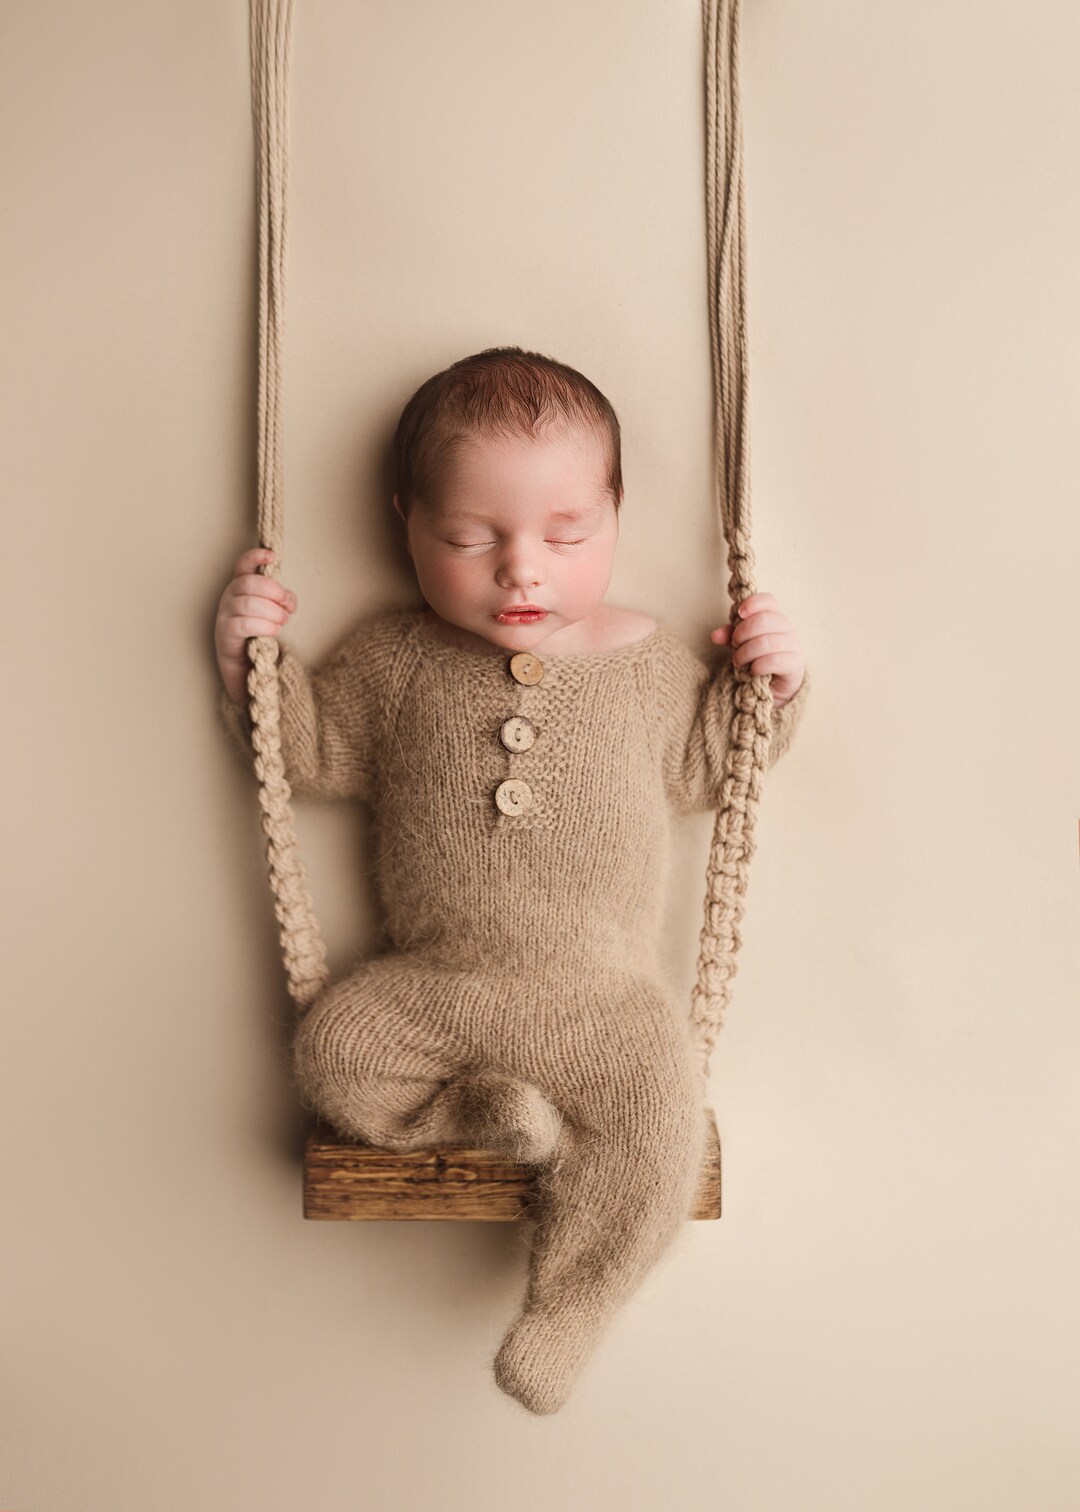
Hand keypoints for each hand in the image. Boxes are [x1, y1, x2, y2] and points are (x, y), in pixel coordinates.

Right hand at [214, 548, 297, 704]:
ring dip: (272, 612)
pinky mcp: (225, 632)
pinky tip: (275, 631)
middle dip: (274, 592)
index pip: (243, 564)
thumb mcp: (274, 610)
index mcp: (242, 584)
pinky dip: (264, 626)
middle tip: (287, 606)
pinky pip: (245, 624)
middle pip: (250, 583)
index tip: (272, 556)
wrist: (245, 660)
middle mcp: (230, 595)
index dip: (256, 557)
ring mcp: (225, 613)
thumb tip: (289, 601)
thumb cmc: (260, 629)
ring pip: (248, 604)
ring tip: (283, 621)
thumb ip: (284, 600)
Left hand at [710, 591, 804, 707]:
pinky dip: (759, 666)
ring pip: (768, 642)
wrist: (774, 685)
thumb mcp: (741, 643)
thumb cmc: (757, 657)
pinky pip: (775, 660)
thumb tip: (716, 635)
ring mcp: (794, 646)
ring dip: (747, 652)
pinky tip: (753, 670)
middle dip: (743, 633)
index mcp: (775, 616)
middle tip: (735, 644)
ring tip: (738, 661)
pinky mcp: (795, 665)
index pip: (768, 600)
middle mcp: (787, 628)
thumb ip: (729, 636)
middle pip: (765, 620)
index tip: (739, 614)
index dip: (753, 603)